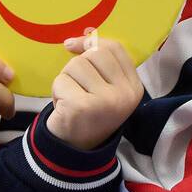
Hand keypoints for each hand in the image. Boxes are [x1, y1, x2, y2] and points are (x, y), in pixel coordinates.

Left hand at [48, 35, 143, 150]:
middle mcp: (125, 95)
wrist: (74, 151)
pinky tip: (64, 109)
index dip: (91, 41)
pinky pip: (61, 82)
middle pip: (94, 54)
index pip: (115, 48)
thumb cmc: (89, 113)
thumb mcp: (105, 88)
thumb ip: (101, 63)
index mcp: (134, 88)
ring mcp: (105, 102)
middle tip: (76, 87)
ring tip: (71, 99)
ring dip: (65, 81)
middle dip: (77, 65)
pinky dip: (56, 93)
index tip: (73, 46)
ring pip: (75, 66)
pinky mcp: (81, 107)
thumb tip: (74, 40)